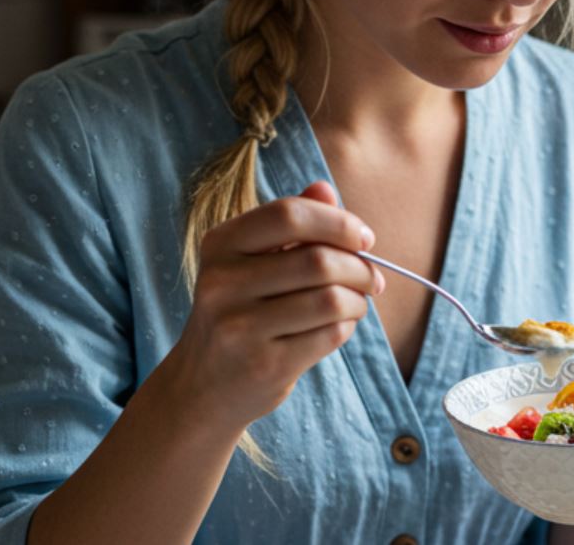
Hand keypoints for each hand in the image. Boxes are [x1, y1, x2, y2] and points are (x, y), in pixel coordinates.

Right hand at [154, 181, 383, 436]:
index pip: (290, 214)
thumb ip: (289, 224)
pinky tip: (338, 326)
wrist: (201, 387)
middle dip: (360, 267)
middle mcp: (221, 283)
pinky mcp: (264, 365)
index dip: (338, 222)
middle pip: (319, 260)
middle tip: (372, 278)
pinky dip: (347, 326)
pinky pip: (330, 334)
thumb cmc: (240, 312)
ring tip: (356, 303)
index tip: (364, 238)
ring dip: (358, 300)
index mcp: (220, 244)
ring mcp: (240, 327)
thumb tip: (325, 187)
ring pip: (331, 299)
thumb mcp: (251, 262)